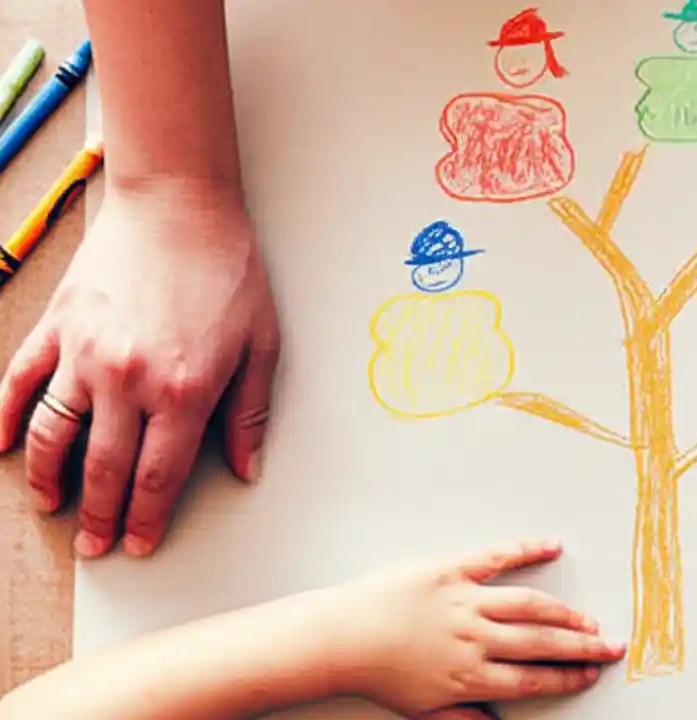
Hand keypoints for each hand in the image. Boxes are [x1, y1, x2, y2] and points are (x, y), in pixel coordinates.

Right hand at [0, 181, 279, 557]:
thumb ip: (250, 413)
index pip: (158, 476)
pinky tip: (1, 445)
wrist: (181, 206)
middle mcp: (128, 380)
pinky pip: (18, 380)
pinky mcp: (57, 326)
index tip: (138, 544)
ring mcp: (84, 353)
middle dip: (99, 516)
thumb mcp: (263, 345)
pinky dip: (4, 416)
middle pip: (105, 468)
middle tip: (95, 544)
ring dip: (47, 478)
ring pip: (53, 433)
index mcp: (184, 391)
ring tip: (52, 506)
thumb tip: (246, 468)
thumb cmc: (229, 272)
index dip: (146, 518)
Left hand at [331, 539, 624, 715]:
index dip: (568, 676)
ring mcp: (465, 601)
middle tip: (611, 645)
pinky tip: (552, 545)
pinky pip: (496, 557)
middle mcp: (476, 637)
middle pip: (542, 643)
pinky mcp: (450, 569)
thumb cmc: (377, 673)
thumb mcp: (422, 710)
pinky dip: (526, 549)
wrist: (340, 638)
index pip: (534, 677)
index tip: (591, 673)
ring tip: (589, 615)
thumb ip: (463, 717)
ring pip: (528, 605)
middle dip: (582, 646)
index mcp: (471, 674)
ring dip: (564, 611)